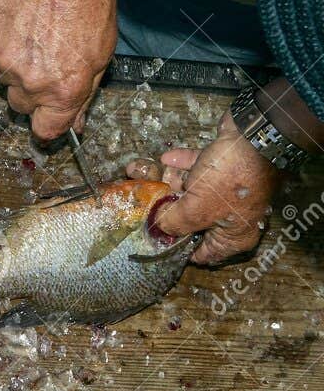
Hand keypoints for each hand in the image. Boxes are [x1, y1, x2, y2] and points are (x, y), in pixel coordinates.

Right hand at [0, 0, 115, 139]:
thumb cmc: (86, 0)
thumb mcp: (101, 52)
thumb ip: (85, 91)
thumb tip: (76, 122)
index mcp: (66, 89)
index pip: (47, 130)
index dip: (47, 126)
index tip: (47, 120)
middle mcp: (32, 82)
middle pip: (21, 106)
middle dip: (32, 92)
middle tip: (44, 63)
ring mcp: (5, 63)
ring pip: (6, 78)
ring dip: (17, 65)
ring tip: (33, 35)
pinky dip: (3, 43)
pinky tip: (20, 22)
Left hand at [125, 114, 282, 263]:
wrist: (253, 137)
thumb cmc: (227, 182)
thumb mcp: (195, 211)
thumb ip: (173, 223)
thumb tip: (157, 228)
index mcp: (234, 236)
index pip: (204, 254)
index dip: (178, 248)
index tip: (152, 241)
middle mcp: (232, 216)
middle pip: (192, 218)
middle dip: (165, 208)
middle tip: (138, 203)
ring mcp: (229, 190)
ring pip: (192, 190)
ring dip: (167, 181)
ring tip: (140, 173)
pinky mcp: (224, 165)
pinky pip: (199, 168)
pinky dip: (183, 164)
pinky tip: (165, 159)